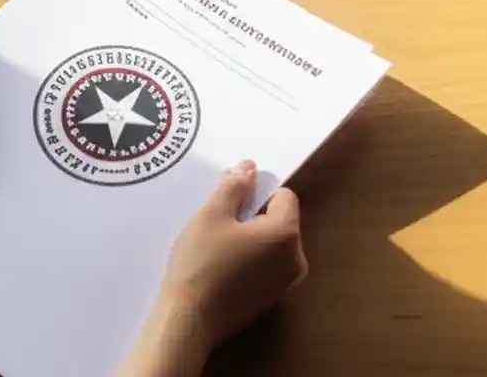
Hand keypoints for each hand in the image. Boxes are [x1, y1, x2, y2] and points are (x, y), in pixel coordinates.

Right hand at [119, 160, 306, 375]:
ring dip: (251, 239)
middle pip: (281, 221)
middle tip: (219, 227)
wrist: (190, 319)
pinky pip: (267, 266)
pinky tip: (222, 269)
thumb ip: (234, 186)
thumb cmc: (200, 262)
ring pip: (273, 244)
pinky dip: (250, 260)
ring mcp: (286, 283)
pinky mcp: (272, 300)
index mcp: (286, 234)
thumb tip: (250, 167)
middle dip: (254, 217)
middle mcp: (296, 259)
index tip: (229, 206)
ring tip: (218, 248)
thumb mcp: (211, 214)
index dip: (257, 194)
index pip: (284, 196)